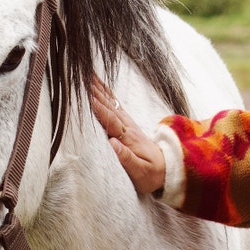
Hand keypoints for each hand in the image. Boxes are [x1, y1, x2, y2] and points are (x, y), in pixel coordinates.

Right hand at [90, 78, 166, 195]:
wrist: (167, 169)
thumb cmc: (151, 174)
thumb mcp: (141, 172)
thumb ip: (127, 158)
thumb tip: (112, 143)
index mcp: (128, 138)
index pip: (111, 120)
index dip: (99, 108)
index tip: (86, 97)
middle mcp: (128, 127)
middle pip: (109, 107)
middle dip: (95, 93)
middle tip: (81, 78)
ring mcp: (128, 124)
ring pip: (112, 103)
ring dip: (99, 89)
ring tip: (87, 75)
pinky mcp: (127, 124)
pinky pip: (115, 106)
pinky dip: (106, 94)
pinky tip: (100, 86)